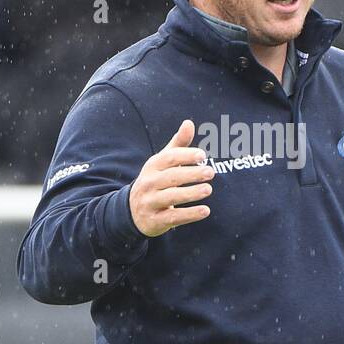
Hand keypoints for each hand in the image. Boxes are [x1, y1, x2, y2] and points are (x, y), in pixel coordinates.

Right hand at [128, 119, 213, 236]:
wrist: (131, 211)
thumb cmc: (155, 181)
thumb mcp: (163, 162)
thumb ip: (178, 144)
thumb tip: (189, 122)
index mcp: (152, 166)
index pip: (169, 158)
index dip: (185, 155)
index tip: (202, 155)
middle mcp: (149, 183)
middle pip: (171, 177)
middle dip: (191, 174)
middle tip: (211, 172)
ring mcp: (151, 202)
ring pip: (171, 197)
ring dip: (191, 193)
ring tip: (208, 190)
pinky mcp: (155, 220)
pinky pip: (173, 217)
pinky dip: (190, 214)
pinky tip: (205, 210)